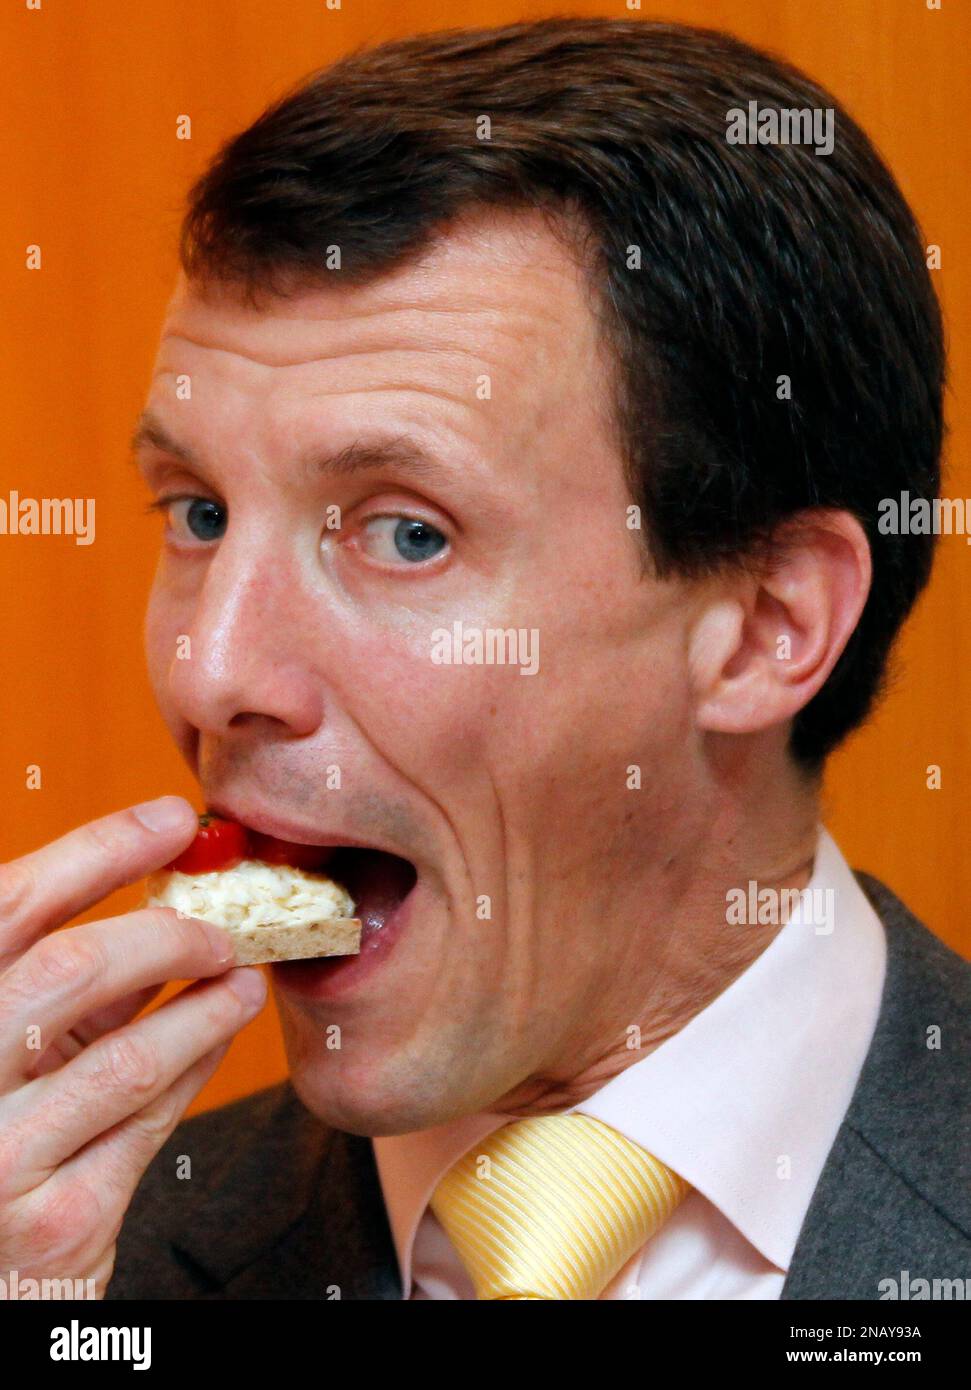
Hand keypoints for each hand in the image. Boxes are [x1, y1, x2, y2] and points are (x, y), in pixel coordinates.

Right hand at [0, 796, 266, 1298]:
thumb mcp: (4, 1046)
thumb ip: (56, 987)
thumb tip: (158, 900)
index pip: (7, 907)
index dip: (96, 850)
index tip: (170, 820)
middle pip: (66, 971)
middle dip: (162, 933)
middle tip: (220, 924)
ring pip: (125, 1054)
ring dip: (202, 1005)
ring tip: (243, 976)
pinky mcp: (57, 1222)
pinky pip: (150, 1120)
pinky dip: (198, 1062)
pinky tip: (222, 1030)